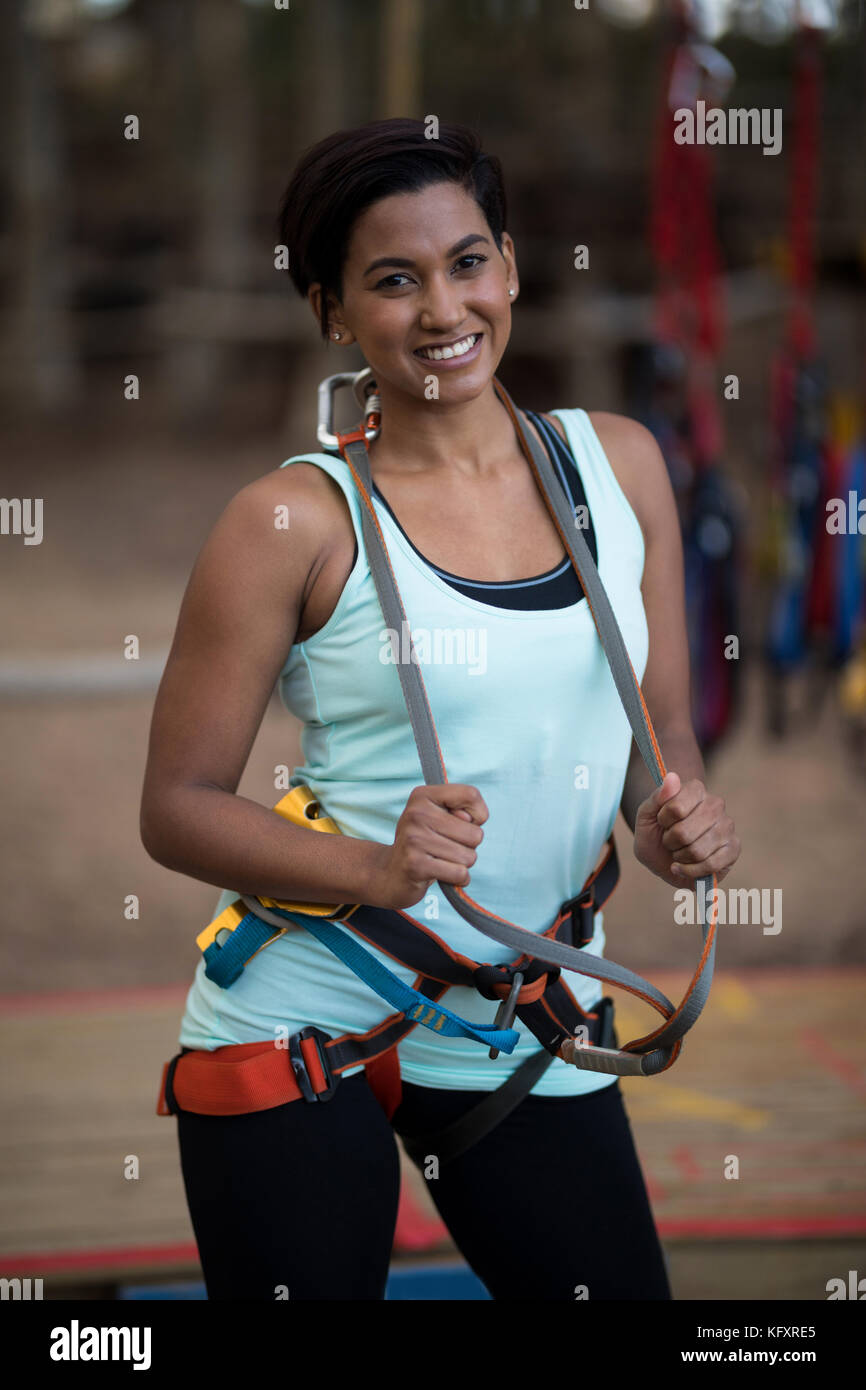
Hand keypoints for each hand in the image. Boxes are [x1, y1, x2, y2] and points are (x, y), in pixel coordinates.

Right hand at [366, 783, 487, 909]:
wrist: (391, 874)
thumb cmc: (424, 842)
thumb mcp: (439, 817)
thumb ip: (463, 812)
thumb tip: (471, 821)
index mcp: (423, 795)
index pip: (471, 795)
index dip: (478, 814)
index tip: (462, 822)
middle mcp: (416, 814)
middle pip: (475, 833)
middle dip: (468, 846)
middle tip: (446, 846)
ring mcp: (414, 839)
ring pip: (469, 856)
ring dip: (461, 864)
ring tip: (441, 859)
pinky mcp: (416, 865)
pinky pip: (460, 873)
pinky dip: (458, 878)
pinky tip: (441, 873)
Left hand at [633, 771, 739, 888]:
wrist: (664, 858)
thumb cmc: (655, 834)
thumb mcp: (646, 816)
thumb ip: (656, 797)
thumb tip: (672, 777)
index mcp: (695, 789)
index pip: (676, 807)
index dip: (663, 820)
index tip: (662, 821)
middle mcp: (716, 804)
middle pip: (685, 832)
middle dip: (670, 842)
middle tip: (669, 840)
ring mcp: (727, 826)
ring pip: (698, 850)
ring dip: (680, 857)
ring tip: (678, 852)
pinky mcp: (734, 849)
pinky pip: (711, 864)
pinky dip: (690, 870)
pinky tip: (683, 866)